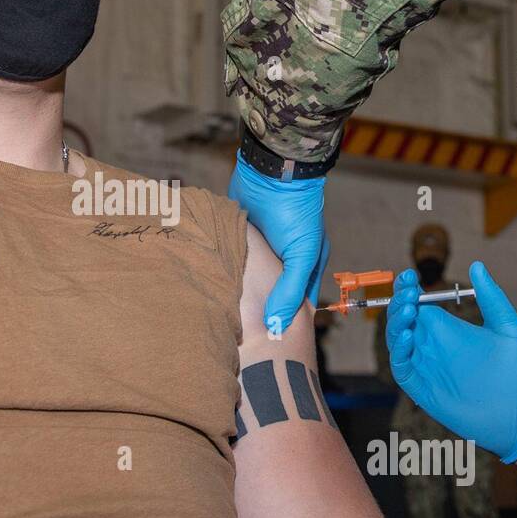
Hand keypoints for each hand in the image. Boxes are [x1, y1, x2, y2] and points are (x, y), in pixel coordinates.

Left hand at [228, 155, 329, 331]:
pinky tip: (211, 291)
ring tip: (221, 320)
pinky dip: (224, 273)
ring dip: (238, 293)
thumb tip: (277, 326)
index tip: (270, 343)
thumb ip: (289, 290)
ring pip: (248, 279)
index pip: (297, 301)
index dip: (286, 320)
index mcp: (304, 265)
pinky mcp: (238, 238)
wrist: (271, 174)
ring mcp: (259, 250)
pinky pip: (231, 261)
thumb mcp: (302, 255)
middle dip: (259, 311)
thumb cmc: (296, 213)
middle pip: (270, 292)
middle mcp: (282, 260)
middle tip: (241, 337)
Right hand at [384, 261, 516, 462]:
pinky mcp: (421, 387)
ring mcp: (425, 366)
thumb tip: (478, 266)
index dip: (409, 290)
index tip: (409, 276)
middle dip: (399, 303)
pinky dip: (400, 350)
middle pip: (402, 319)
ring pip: (397, 340)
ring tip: (408, 311)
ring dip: (396, 323)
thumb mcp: (509, 328)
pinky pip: (401, 366)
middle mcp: (432, 346)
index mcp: (447, 329)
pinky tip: (410, 336)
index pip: (419, 304)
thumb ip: (492, 298)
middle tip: (408, 293)